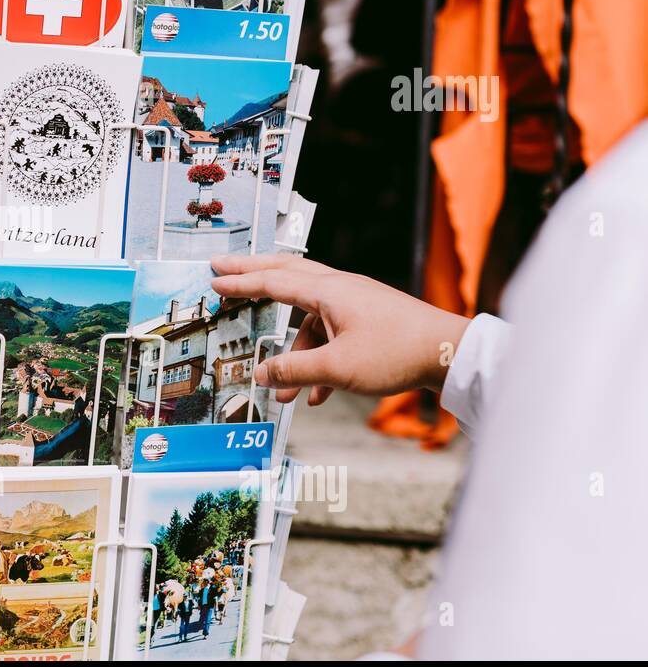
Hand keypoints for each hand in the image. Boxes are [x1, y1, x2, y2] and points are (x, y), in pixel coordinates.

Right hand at [210, 254, 469, 404]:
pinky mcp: (368, 319)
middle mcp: (340, 288)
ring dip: (293, 352)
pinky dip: (319, 361)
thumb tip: (261, 374)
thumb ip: (294, 370)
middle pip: (287, 276)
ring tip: (283, 389)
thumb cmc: (398, 353)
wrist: (450, 353)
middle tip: (224, 271)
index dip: (241, 282)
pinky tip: (319, 395)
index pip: (274, 281)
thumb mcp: (338, 367)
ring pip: (309, 318)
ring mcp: (355, 302)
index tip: (215, 278)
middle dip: (253, 278)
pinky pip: (331, 336)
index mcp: (329, 291)